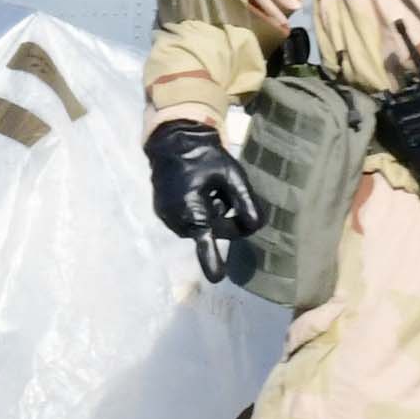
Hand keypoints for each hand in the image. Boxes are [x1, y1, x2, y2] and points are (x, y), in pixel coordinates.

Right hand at [146, 119, 262, 277]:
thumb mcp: (232, 175)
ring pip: (200, 226)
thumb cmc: (205, 156)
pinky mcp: (163, 212)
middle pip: (210, 232)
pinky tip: (197, 189)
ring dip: (211, 214)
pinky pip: (188, 219)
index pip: (205, 241)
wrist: (174, 138)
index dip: (212, 261)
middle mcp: (175, 218)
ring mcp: (166, 216)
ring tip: (208, 188)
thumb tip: (256, 227)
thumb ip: (245, 202)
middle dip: (223, 219)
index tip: (218, 279)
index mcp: (192, 210)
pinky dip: (198, 209)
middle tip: (224, 193)